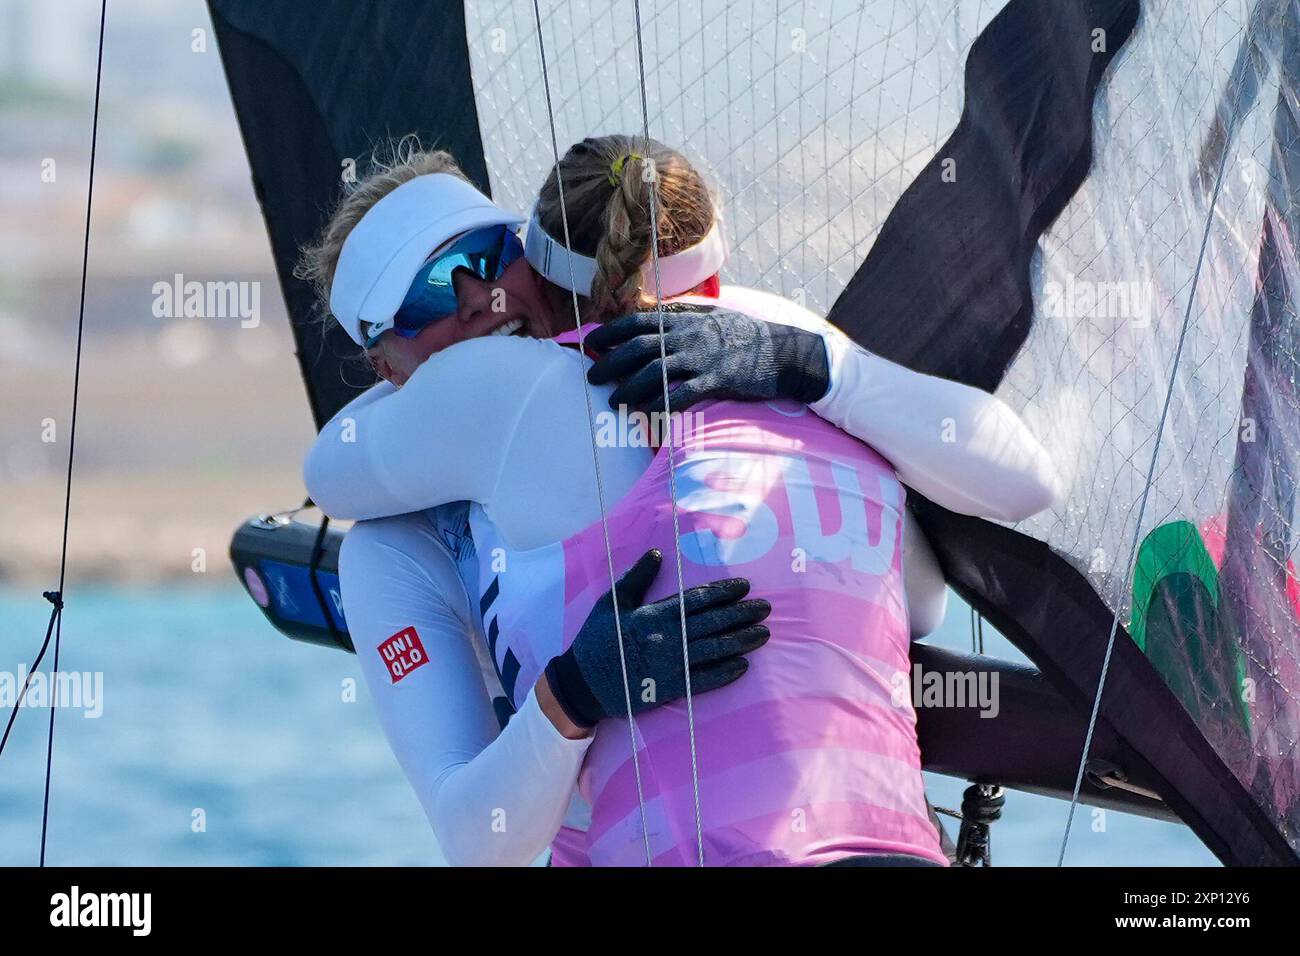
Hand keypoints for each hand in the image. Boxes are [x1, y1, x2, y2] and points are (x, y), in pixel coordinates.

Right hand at [544, 549, 770, 728]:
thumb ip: (636, 578)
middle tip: (766, 608)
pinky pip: (704, 680)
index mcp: (654, 614)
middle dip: (742, 613)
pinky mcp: (669, 688)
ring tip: (763, 634)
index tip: (745, 586)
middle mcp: (667, 638)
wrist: (582, 683)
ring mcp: (670, 664)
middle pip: (713, 622)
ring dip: (742, 641)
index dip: (724, 591)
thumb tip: (657, 554)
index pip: (697, 599)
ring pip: (714, 650)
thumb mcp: (611, 602)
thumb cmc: (596, 640)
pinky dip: (725, 673)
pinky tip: (743, 666)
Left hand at [584, 306, 829, 413]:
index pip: (638, 322)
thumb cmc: (743, 336)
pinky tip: (645, 413)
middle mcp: (688, 337)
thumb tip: (653, 317)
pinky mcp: (716, 380)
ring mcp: (702, 358)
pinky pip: (682, 393)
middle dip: (611, 363)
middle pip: (639, 348)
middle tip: (592, 377)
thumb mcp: (711, 317)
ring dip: (630, 388)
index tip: (591, 343)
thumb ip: (682, 318)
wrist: (782, 350)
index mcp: (684, 320)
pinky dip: (660, 403)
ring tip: (614, 401)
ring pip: (654, 372)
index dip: (611, 332)